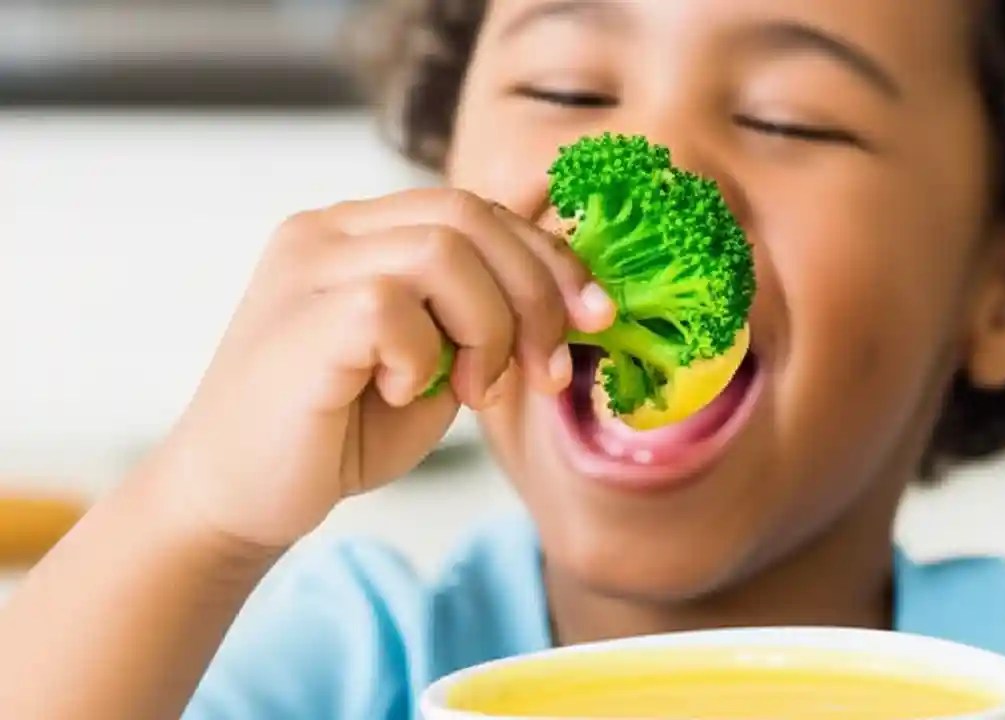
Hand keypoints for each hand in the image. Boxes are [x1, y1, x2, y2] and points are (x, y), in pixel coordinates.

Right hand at [146, 189, 614, 550]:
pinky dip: (424, 357)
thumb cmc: (338, 431)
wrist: (239, 498)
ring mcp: (307, 267)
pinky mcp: (298, 317)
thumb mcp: (435, 363)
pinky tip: (401, 394)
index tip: (594, 317)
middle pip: (468, 214)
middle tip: (547, 372)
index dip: (548, 258)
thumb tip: (572, 299)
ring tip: (471, 390)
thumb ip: (482, 319)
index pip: (476, 209)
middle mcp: (328, 231)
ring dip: (488, 328)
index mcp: (361, 232)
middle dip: (536, 294)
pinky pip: (395, 306)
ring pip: (442, 250)